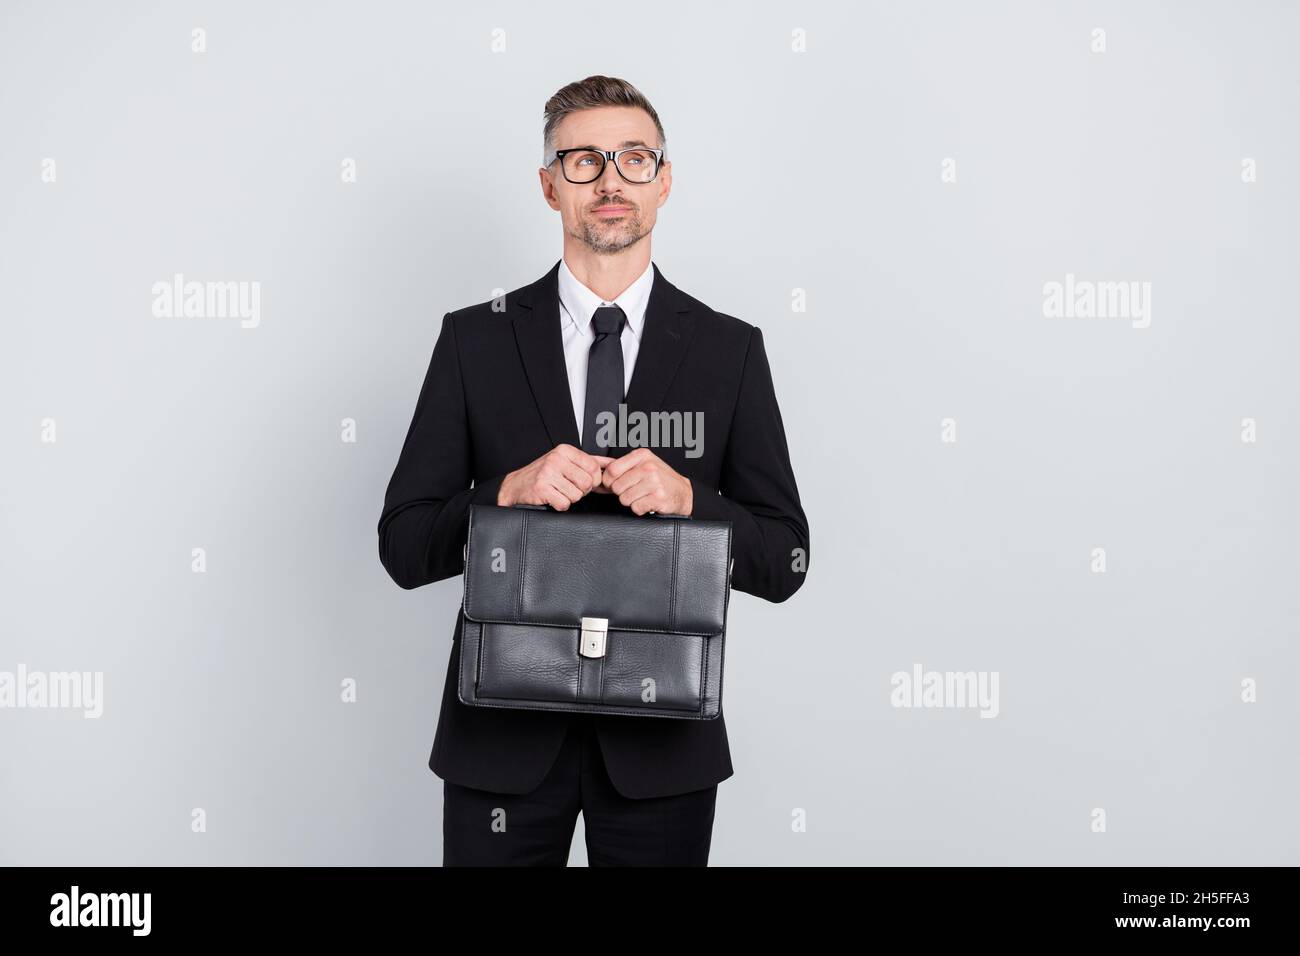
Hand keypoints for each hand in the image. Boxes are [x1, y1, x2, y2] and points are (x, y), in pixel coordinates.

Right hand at [498, 445, 613, 510]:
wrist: (516, 486)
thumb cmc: (544, 475)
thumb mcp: (567, 463)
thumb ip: (591, 462)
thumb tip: (615, 465)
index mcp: (565, 450)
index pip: (594, 467)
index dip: (592, 480)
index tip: (582, 481)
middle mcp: (556, 459)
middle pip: (587, 483)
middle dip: (581, 491)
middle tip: (568, 488)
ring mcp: (547, 473)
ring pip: (577, 495)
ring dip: (570, 498)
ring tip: (558, 491)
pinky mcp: (541, 488)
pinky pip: (564, 503)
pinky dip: (560, 505)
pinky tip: (552, 498)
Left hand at [600, 448, 692, 515]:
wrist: (682, 492)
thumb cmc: (659, 478)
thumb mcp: (641, 465)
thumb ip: (617, 465)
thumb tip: (594, 465)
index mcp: (641, 455)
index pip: (612, 470)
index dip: (609, 481)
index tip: (615, 484)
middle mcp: (648, 467)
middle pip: (617, 487)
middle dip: (622, 492)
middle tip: (634, 490)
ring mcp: (654, 482)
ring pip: (624, 499)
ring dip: (631, 501)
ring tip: (642, 496)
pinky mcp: (658, 498)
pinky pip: (636, 508)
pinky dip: (640, 508)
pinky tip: (648, 502)